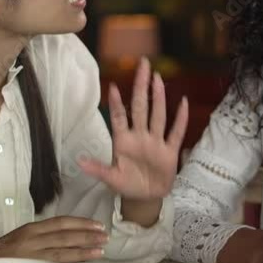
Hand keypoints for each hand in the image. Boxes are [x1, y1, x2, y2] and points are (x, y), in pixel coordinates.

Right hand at [0, 216, 109, 262]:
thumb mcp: (20, 240)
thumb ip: (40, 240)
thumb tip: (63, 242)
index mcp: (31, 228)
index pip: (60, 222)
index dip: (81, 222)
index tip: (97, 224)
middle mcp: (31, 237)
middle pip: (65, 234)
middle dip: (87, 235)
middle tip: (105, 236)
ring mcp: (29, 252)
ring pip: (62, 249)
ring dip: (84, 249)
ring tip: (101, 249)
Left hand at [78, 57, 188, 200]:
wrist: (145, 197)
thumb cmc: (126, 184)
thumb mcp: (110, 178)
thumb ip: (97, 169)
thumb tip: (79, 162)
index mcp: (124, 141)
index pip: (120, 117)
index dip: (117, 103)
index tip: (113, 86)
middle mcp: (140, 136)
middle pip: (141, 107)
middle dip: (141, 86)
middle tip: (143, 64)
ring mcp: (156, 142)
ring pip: (158, 115)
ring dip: (158, 98)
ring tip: (158, 78)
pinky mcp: (169, 151)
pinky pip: (176, 132)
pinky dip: (181, 119)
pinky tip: (183, 102)